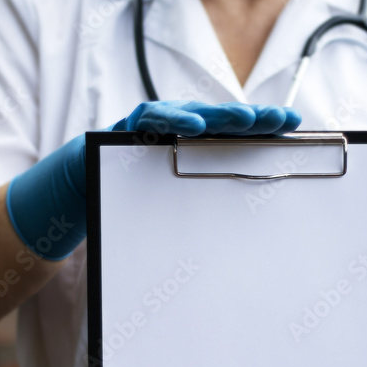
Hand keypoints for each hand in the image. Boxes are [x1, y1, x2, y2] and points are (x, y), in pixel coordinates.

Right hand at [5, 101, 301, 259]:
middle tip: (283, 119)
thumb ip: (202, 216)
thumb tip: (251, 251)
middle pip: (218, 121)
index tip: (297, 131)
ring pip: (189, 114)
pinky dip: (169, 120)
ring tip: (248, 119)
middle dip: (252, 118)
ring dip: (219, 115)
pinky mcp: (120, 133)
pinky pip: (145, 121)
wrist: (70, 201)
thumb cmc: (124, 206)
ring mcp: (146, 130)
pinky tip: (194, 126)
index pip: (233, 135)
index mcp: (189, 151)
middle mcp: (170, 134)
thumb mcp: (172, 213)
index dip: (264, 130)